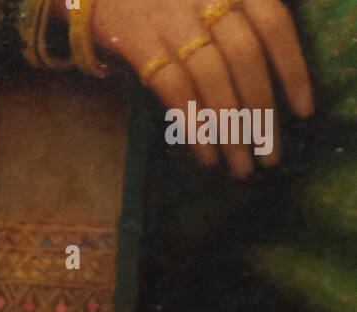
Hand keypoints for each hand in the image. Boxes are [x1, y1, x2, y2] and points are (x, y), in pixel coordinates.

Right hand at [83, 0, 313, 176]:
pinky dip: (194, 123)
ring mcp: (170, 15)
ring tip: (240, 166)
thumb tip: (268, 88)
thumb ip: (239, 23)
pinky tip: (206, 153)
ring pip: (212, 76)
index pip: (273, 25)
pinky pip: (173, 86)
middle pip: (245, 56)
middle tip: (270, 156)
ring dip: (229, 128)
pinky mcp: (137, 37)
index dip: (292, 69)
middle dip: (261, 111)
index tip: (303, 112)